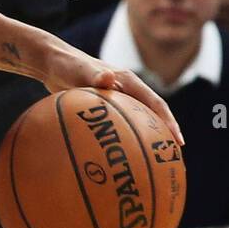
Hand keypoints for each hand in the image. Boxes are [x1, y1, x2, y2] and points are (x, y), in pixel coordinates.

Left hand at [38, 39, 184, 146]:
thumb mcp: (79, 69)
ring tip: (153, 165)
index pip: (155, 103)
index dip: (169, 122)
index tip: (178, 142)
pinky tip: (118, 157)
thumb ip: (94, 75)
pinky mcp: (103, 106)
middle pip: (151, 115)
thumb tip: (108, 78)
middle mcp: (126, 90)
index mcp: (128, 81)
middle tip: (173, 159)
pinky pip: (118, 125)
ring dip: (146, 139)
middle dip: (164, 135)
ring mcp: (116, 98)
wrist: (50, 62)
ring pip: (137, 122)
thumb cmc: (66, 64)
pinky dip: (123, 139)